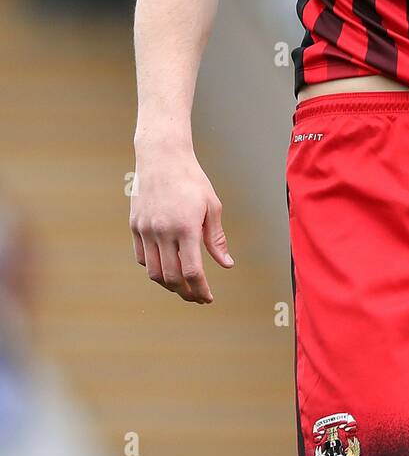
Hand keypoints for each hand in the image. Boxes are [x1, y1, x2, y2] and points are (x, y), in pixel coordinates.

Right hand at [130, 144, 233, 302]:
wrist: (162, 157)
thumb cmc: (192, 180)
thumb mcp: (211, 206)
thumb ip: (216, 238)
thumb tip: (226, 264)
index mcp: (186, 227)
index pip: (192, 271)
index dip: (200, 290)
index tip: (208, 297)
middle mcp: (163, 231)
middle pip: (171, 277)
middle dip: (186, 293)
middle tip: (197, 297)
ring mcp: (146, 230)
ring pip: (154, 272)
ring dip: (169, 285)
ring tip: (182, 287)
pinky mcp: (135, 226)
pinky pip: (141, 258)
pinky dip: (154, 269)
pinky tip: (166, 268)